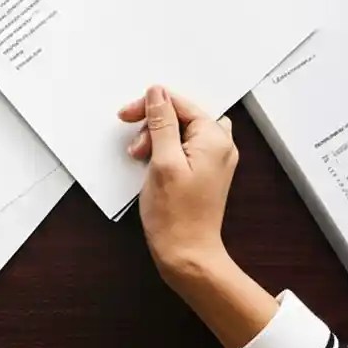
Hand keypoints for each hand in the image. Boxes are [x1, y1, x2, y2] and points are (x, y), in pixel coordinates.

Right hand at [120, 86, 277, 347]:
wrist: (187, 255)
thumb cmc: (176, 215)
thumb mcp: (162, 161)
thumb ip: (162, 122)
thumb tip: (157, 92)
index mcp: (215, 139)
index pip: (181, 104)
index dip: (151, 106)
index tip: (126, 116)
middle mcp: (220, 146)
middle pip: (182, 116)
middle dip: (153, 125)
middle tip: (134, 144)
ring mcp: (214, 161)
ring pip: (180, 131)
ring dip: (155, 138)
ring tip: (139, 158)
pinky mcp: (204, 173)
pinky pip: (182, 148)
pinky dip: (163, 151)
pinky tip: (149, 164)